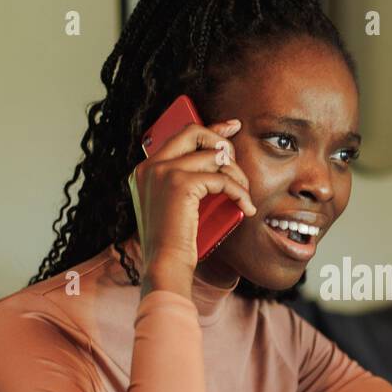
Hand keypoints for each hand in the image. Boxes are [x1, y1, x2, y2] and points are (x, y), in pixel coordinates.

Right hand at [130, 118, 256, 296]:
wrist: (165, 264)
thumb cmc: (175, 242)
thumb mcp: (179, 205)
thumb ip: (188, 181)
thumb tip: (219, 158)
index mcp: (146, 170)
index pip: (181, 136)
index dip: (210, 128)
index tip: (232, 127)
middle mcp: (151, 166)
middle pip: (195, 132)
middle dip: (223, 142)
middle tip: (238, 164)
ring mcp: (163, 172)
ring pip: (214, 156)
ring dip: (237, 175)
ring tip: (243, 195)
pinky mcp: (179, 183)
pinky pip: (222, 178)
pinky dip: (239, 192)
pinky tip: (245, 206)